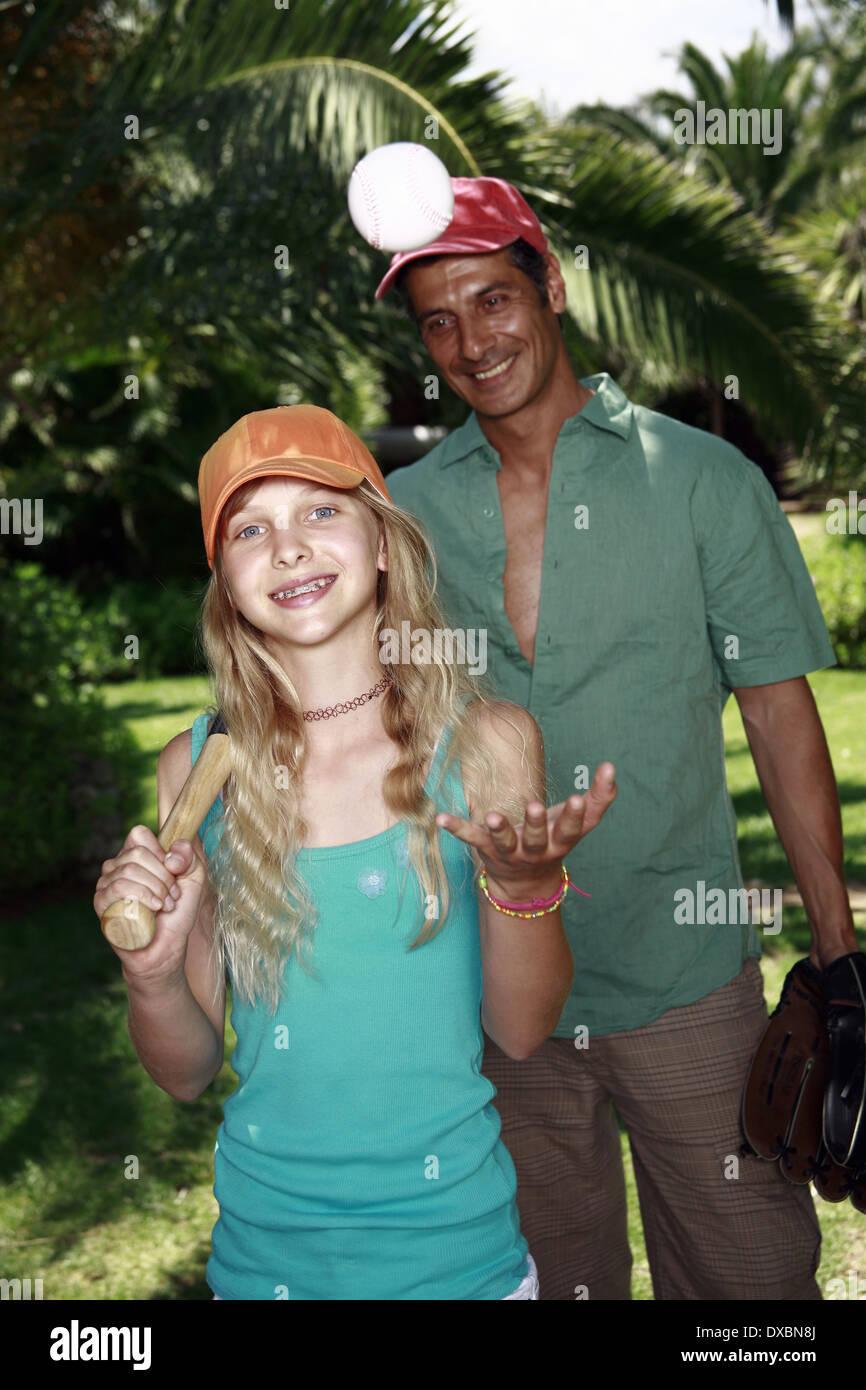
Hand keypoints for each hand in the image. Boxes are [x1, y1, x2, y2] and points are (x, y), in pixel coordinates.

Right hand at [94, 826, 206, 983]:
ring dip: (155, 889)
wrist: (165, 949)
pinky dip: (142, 897)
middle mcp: (117, 866)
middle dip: (163, 876)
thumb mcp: (194, 880)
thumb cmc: (176, 913)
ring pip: (128, 869)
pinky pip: (117, 888)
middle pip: (138, 852)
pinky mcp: (100, 903)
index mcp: (136, 856)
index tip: (175, 872)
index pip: (139, 834)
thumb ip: (190, 859)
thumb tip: (175, 850)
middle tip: (172, 896)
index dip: (161, 851)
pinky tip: (153, 910)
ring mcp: (106, 884)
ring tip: (164, 906)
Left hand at [435, 761, 615, 898]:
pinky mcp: (487, 850)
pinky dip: (456, 828)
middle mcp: (537, 850)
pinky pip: (471, 838)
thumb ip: (599, 798)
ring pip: (504, 842)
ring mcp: (511, 852)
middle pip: (538, 838)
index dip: (575, 814)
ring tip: (491, 815)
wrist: (527, 884)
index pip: (572, 828)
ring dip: (499, 828)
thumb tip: (612, 767)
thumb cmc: (555, 839)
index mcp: (561, 841)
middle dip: (536, 823)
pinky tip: (440, 818)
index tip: (579, 797)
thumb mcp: (579, 823)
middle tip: (534, 806)